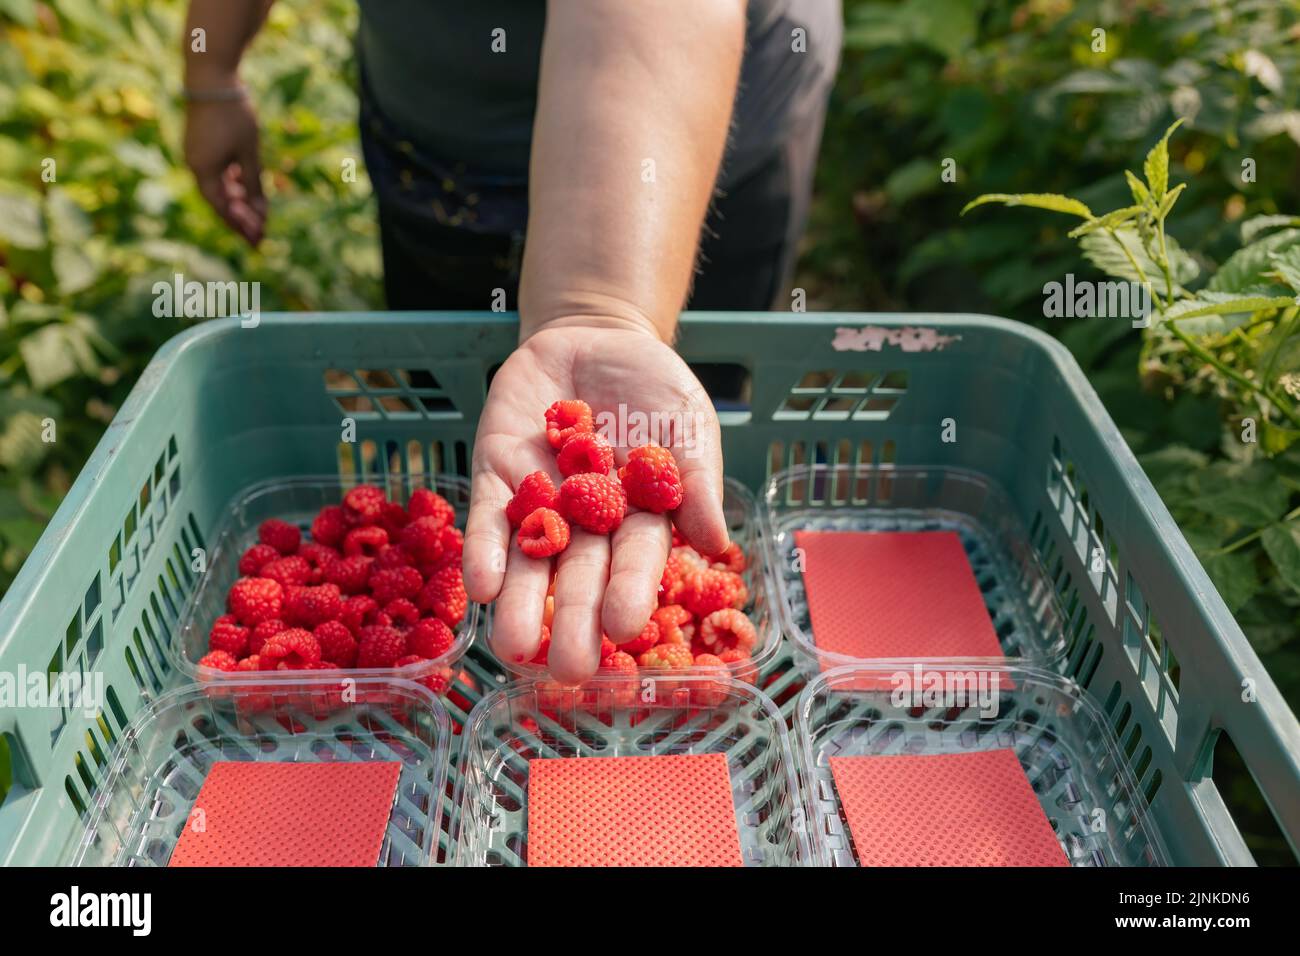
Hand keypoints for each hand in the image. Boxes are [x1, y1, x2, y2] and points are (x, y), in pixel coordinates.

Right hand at [183, 94, 266, 244]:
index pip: (223, 209)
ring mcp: (196, 155)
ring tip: (258, 214)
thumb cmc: (232, 115)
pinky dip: (232, 182)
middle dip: (242, 218)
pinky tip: (247, 188)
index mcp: (204, 172)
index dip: (242, 226)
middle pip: (220, 202)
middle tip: (260, 236)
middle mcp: (195, 166)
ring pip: (219, 187)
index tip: (258, 242)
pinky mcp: (200, 145)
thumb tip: (259, 211)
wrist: (211, 77)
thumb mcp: (249, 153)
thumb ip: (253, 183)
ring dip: (238, 200)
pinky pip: (217, 172)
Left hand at [463, 320, 728, 682]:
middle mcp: (587, 524)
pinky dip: (484, 552)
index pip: (634, 563)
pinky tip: (481, 586)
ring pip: (528, 561)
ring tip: (511, 648)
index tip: (622, 629)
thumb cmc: (653, 389)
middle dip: (572, 620)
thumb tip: (716, 541)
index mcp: (639, 520)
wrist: (595, 337)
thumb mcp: (688, 425)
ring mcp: (539, 503)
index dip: (628, 593)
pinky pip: (487, 520)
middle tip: (567, 669)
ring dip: (520, 603)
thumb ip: (697, 479)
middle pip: (579, 576)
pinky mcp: (496, 476)